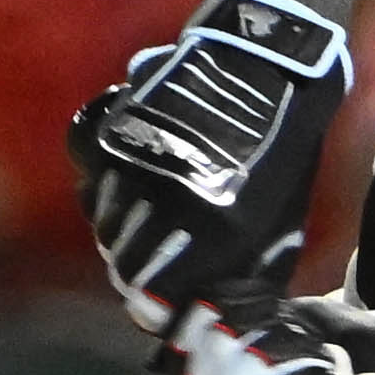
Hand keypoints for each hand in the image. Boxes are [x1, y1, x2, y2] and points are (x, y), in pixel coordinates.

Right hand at [70, 0, 348, 336]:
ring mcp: (137, 162)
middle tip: (151, 275)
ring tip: (143, 232)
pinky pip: (92, 180)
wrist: (263, 64)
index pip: (156, 293)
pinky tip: (125, 193)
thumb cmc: (281, 149)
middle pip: (123, 264)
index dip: (155, 308)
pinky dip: (103, 193)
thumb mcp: (279, 222)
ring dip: (119, 236)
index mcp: (216, 227)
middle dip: (135, 276)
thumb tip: (212, 308)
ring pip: (104, 224)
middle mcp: (168, 199)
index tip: (159, 310)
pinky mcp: (118, 132)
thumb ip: (246, 271)